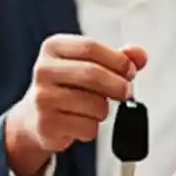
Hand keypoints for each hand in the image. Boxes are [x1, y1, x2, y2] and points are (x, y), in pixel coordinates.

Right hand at [4, 35, 146, 175]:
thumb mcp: (92, 64)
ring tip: (94, 108)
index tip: (129, 71)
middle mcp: (43, 70)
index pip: (90, 47)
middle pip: (93, 74)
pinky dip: (93, 127)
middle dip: (118, 86)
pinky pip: (88, 127)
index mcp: (53, 47)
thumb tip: (140, 55)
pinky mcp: (46, 125)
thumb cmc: (70, 86)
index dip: (117, 60)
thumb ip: (120, 58)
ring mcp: (42, 98)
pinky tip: (81, 122)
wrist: (35, 117)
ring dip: (104, 109)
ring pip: (94, 104)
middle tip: (126, 92)